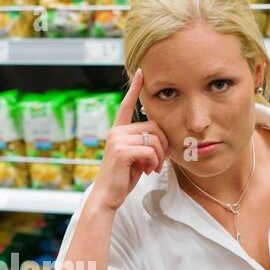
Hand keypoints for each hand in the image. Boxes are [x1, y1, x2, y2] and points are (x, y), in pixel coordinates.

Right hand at [92, 67, 170, 212]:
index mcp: (118, 131)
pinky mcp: (121, 150)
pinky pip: (150, 150)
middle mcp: (115, 132)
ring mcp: (117, 140)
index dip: (134, 88)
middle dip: (162, 146)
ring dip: (159, 156)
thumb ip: (144, 144)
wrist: (107, 197)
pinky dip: (154, 162)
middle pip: (153, 127)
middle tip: (158, 162)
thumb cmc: (122, 179)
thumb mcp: (135, 158)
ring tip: (153, 168)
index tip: (141, 73)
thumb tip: (161, 138)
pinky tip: (148, 171)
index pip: (126, 106)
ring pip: (154, 139)